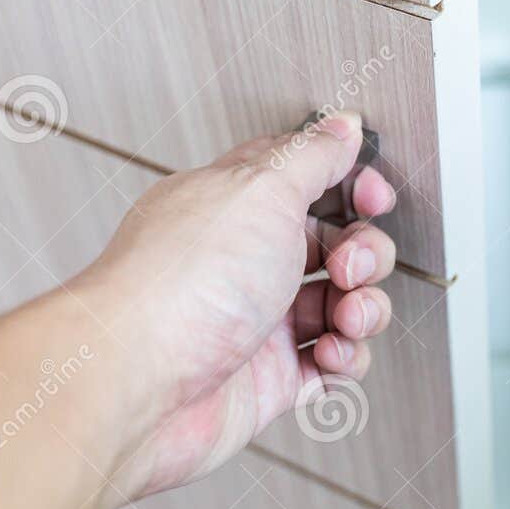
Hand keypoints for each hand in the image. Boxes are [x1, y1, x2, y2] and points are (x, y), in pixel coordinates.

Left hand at [77, 113, 396, 499]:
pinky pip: (330, 365)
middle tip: (349, 267)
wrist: (137, 382)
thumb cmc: (180, 285)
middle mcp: (245, 262)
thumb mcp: (260, 190)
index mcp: (237, 207)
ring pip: (341, 307)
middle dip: (364, 255)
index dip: (350, 186)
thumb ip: (310, 156)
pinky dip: (345, 359)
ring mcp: (257, 322)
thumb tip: (342, 126)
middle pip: (336, 247)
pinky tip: (329, 355)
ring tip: (344, 320)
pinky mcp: (267, 378)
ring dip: (362, 311)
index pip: (306, 180)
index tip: (371, 197)